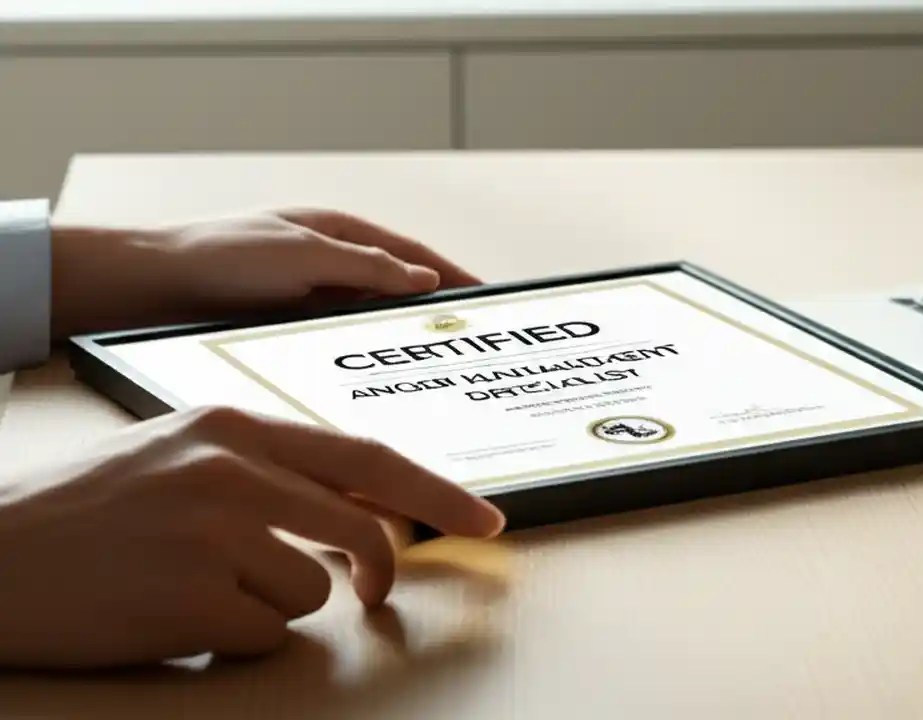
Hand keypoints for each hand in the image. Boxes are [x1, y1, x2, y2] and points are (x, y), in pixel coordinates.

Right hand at [0, 406, 504, 668]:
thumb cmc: (89, 510)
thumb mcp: (182, 455)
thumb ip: (270, 468)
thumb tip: (361, 508)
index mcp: (231, 426)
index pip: (366, 459)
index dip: (435, 493)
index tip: (486, 521)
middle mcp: (229, 469)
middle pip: (360, 532)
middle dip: (379, 571)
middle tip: (376, 596)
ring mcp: (210, 532)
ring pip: (314, 590)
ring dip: (274, 605)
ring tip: (199, 588)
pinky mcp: (189, 596)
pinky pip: (264, 633)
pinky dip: (234, 636)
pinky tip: (173, 615)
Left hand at [50, 209, 480, 336]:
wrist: (148, 286)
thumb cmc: (220, 257)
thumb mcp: (301, 255)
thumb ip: (366, 268)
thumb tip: (424, 283)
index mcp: (336, 231)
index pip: (412, 257)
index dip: (454, 278)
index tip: (490, 299)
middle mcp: (328, 262)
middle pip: (397, 289)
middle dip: (437, 312)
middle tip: (472, 342)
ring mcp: (307, 295)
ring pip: (371, 320)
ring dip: (402, 339)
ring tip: (437, 369)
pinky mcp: (286, 326)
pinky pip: (340, 343)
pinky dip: (367, 355)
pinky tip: (380, 381)